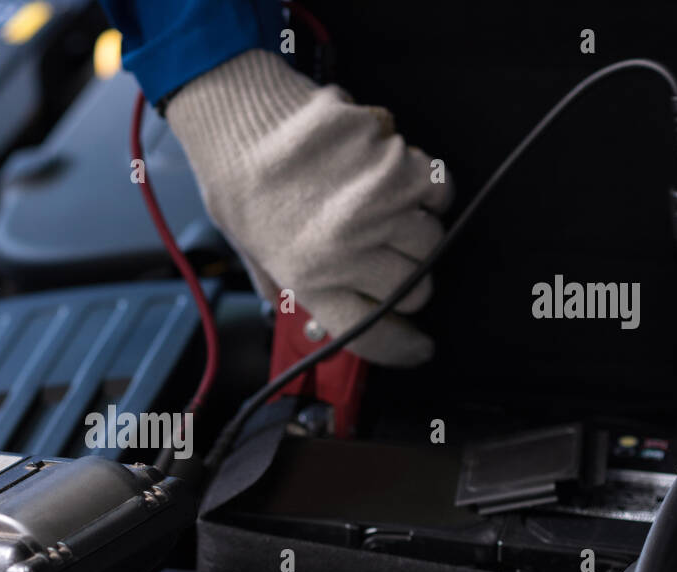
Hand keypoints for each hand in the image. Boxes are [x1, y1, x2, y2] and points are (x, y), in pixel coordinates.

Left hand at [165, 49, 451, 365]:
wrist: (243, 118)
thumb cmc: (239, 183)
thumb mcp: (251, 252)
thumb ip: (285, 290)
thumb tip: (313, 319)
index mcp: (308, 280)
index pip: (372, 334)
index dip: (403, 348)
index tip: (420, 348)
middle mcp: (346, 252)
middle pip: (413, 290)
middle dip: (408, 283)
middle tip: (391, 262)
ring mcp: (375, 209)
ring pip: (430, 243)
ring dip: (417, 235)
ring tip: (388, 215)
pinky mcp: (396, 166)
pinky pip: (438, 193)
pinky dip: (429, 191)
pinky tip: (404, 185)